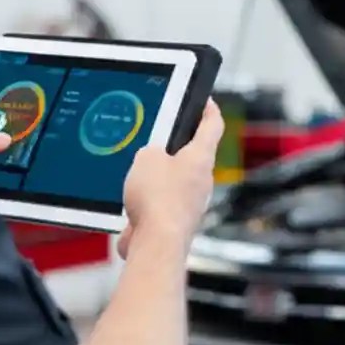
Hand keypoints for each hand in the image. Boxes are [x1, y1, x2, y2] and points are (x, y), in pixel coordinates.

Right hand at [118, 100, 224, 258]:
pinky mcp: (176, 222)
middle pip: (193, 156)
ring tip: (138, 173)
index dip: (208, 110)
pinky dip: (149, 203)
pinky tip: (132, 204)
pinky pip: (161, 206)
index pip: (212, 125)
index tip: (205, 101)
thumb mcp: (145, 158)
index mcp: (200, 158)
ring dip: (159, 178)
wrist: (156, 243)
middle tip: (158, 137)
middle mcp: (201, 181)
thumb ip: (150, 152)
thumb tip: (150, 161)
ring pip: (175, 182)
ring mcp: (190, 204)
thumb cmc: (157, 200)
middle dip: (175, 147)